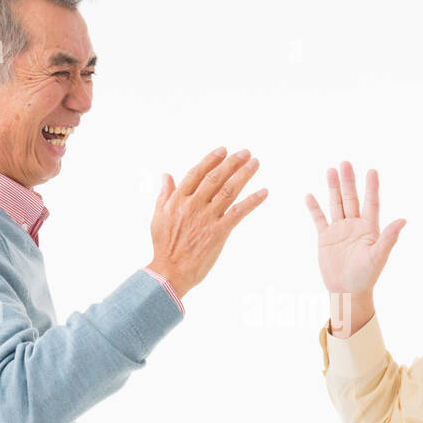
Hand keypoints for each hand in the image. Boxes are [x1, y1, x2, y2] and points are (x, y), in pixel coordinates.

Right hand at [147, 147, 266, 297]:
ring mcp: (207, 218)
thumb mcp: (158, 217)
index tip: (223, 150)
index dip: (211, 160)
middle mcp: (193, 205)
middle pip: (216, 178)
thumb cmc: (163, 247)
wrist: (170, 272)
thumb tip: (166, 175)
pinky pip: (239, 212)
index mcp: (177, 200)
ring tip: (255, 163)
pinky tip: (264, 192)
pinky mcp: (219, 232)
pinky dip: (253, 201)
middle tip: (246, 153)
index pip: (197, 173)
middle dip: (232, 163)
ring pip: (229, 190)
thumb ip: (165, 194)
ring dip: (244, 175)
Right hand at [304, 161, 404, 294]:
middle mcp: (354, 225)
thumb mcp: (379, 256)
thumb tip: (403, 220)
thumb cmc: (366, 276)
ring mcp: (339, 230)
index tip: (371, 171)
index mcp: (369, 228)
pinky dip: (314, 208)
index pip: (371, 202)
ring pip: (335, 204)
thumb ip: (389, 237)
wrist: (347, 291)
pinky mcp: (325, 237)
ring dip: (333, 188)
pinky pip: (319, 219)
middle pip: (351, 198)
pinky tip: (310, 195)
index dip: (371, 187)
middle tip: (345, 163)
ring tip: (330, 170)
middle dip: (348, 181)